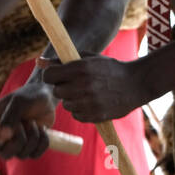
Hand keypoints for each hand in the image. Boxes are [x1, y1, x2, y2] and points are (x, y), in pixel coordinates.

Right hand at [0, 79, 59, 158]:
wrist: (46, 97)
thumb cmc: (29, 95)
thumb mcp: (18, 102)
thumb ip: (10, 117)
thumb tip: (3, 136)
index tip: (1, 139)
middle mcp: (1, 138)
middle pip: (4, 155)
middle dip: (18, 142)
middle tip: (23, 124)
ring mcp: (16, 144)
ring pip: (22, 155)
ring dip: (32, 138)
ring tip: (33, 122)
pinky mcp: (31, 147)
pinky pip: (36, 154)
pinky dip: (42, 142)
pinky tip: (42, 129)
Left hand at [38, 56, 153, 123]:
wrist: (136, 83)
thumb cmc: (109, 68)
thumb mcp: (87, 58)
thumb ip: (62, 61)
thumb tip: (38, 62)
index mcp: (81, 68)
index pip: (49, 76)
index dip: (52, 76)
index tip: (59, 76)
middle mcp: (84, 85)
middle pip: (57, 92)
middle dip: (63, 88)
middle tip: (75, 84)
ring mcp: (90, 102)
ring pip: (67, 105)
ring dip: (72, 100)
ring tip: (86, 93)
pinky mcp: (96, 115)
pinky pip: (77, 116)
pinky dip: (81, 111)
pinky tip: (92, 102)